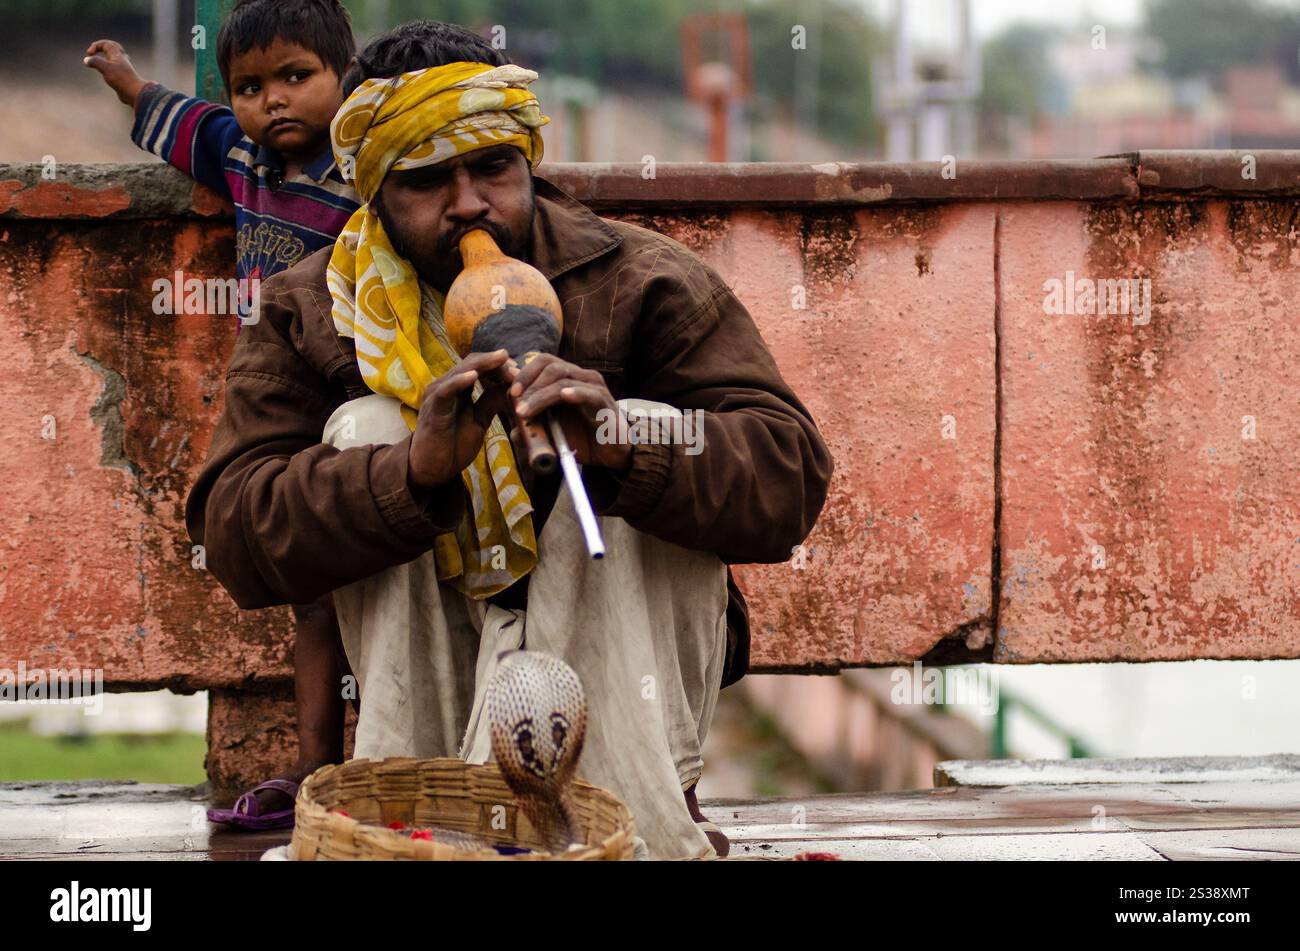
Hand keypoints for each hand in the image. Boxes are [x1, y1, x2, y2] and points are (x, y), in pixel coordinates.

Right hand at [84, 40, 148, 106]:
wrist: (134, 92)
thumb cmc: (121, 79)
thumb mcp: (105, 68)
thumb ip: (95, 62)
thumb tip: (86, 60)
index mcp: (117, 54)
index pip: (106, 44)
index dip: (96, 46)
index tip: (89, 54)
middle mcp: (121, 59)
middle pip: (113, 47)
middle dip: (103, 46)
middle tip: (95, 50)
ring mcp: (123, 68)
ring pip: (115, 57)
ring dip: (106, 56)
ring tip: (98, 60)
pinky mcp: (123, 76)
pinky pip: (115, 67)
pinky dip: (109, 65)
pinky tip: (106, 71)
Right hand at [407, 350, 513, 490]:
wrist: (434, 469)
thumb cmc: (454, 445)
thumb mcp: (480, 421)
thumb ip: (491, 403)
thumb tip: (511, 388)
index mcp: (458, 388)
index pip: (480, 366)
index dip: (500, 366)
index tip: (521, 370)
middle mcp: (446, 385)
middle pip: (472, 363)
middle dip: (496, 363)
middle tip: (518, 367)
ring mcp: (438, 394)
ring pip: (461, 371)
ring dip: (484, 366)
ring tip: (504, 363)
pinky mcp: (433, 408)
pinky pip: (446, 391)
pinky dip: (459, 381)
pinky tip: (473, 375)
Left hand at [507, 353, 632, 470]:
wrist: (612, 454)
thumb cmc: (584, 438)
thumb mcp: (553, 434)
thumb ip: (536, 429)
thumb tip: (515, 432)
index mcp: (566, 379)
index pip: (543, 362)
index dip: (524, 373)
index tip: (511, 392)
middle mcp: (580, 377)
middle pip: (551, 365)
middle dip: (528, 382)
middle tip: (515, 401)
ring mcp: (593, 388)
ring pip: (563, 380)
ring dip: (540, 395)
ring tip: (526, 411)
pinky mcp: (605, 402)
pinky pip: (589, 393)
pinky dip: (575, 393)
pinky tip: (564, 396)